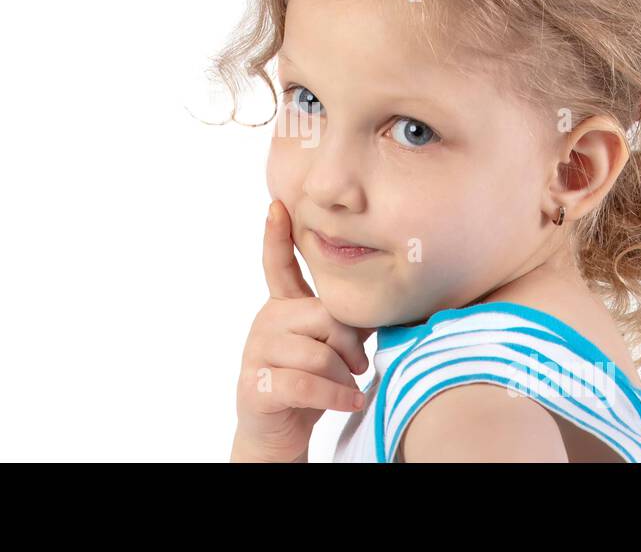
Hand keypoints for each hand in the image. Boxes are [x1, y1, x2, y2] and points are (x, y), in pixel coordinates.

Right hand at [232, 199, 374, 461]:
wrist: (281, 435)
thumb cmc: (311, 385)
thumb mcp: (333, 347)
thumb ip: (349, 319)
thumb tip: (385, 294)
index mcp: (283, 307)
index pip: (278, 266)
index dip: (276, 236)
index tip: (278, 205)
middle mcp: (265, 322)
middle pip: (324, 316)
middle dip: (349, 345)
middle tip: (357, 365)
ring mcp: (256, 353)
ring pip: (317, 353)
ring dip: (343, 377)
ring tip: (347, 388)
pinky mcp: (255, 385)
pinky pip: (306, 383)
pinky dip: (336, 396)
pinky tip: (349, 402)